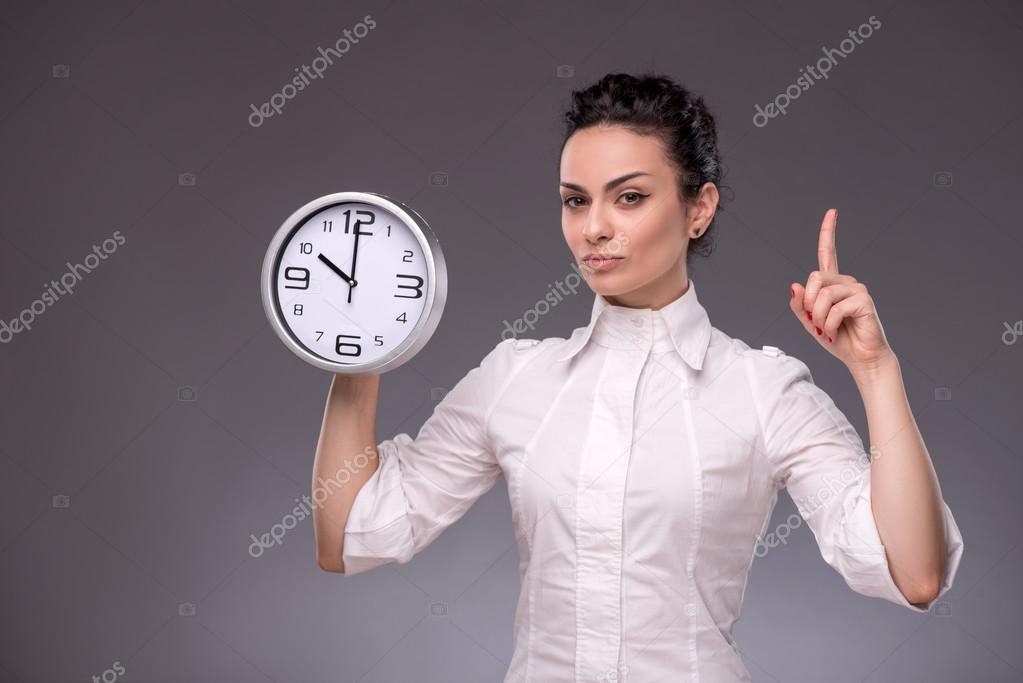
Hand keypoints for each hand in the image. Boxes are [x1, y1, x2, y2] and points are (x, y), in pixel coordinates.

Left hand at [788, 208, 894, 370]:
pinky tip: (835, 331)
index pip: (828, 253)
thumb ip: (800, 305)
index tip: (832, 212)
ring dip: (819, 317)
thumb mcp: (810, 322)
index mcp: (833, 284)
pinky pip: (835, 308)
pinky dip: (829, 324)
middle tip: (816, 321)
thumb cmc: (838, 339)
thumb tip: (794, 285)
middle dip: (809, 303)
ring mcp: (857, 289)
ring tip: (827, 329)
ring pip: (823, 294)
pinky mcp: (864, 300)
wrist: (860, 357)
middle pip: (814, 278)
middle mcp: (846, 282)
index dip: (829, 232)